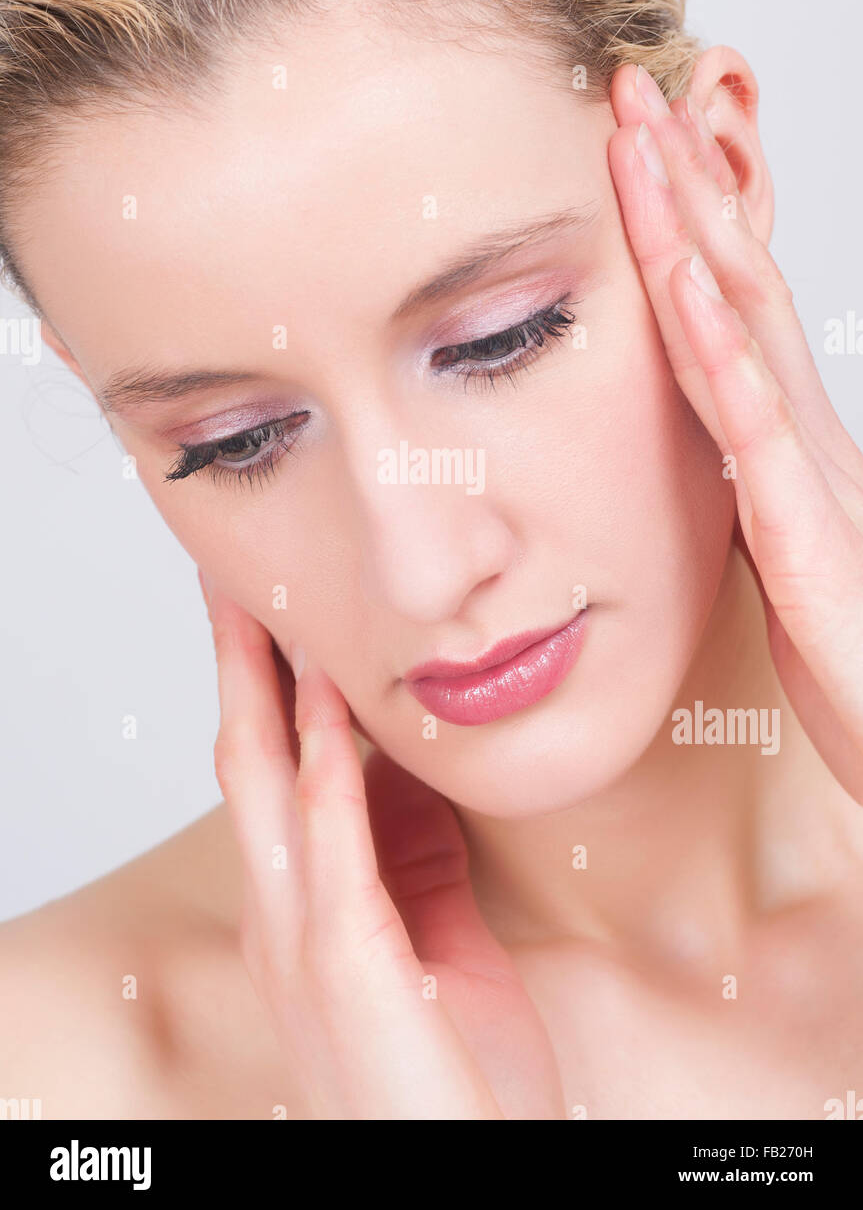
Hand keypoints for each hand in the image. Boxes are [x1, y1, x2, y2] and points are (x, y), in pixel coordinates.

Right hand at [197, 572, 564, 1119]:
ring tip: (261, 607)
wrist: (460, 1176)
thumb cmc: (455, 1080)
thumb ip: (417, 862)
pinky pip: (330, 840)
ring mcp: (305, 941)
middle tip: (230, 584)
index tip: (268, 621)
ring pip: (265, 785)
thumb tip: (411, 780)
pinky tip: (325, 703)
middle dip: (236, 671)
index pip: (271, 780)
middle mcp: (285, 921)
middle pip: (245, 764)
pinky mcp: (347, 960)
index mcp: (306, 917)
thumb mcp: (437, 946)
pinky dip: (322, 763)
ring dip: (264, 688)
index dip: (264, 693)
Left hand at [607, 62, 862, 802]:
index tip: (632, 144)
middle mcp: (800, 431)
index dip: (680, 221)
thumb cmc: (848, 656)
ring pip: (743, 326)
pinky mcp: (810, 529)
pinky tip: (687, 283)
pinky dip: (720, 346)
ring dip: (691, 229)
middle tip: (630, 91)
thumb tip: (705, 445)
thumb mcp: (778, 553)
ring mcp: (811, 469)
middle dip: (680, 183)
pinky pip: (754, 424)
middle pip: (734, 282)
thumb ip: (744, 488)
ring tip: (646, 141)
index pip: (723, 307)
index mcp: (784, 438)